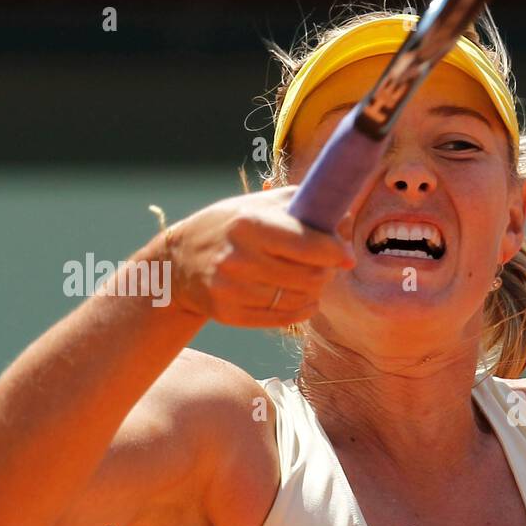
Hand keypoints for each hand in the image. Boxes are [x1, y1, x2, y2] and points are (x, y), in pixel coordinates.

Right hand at [164, 186, 353, 326]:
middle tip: (326, 266)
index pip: (309, 245)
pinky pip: (284, 318)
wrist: (179, 261)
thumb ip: (304, 207)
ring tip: (311, 280)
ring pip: (300, 299)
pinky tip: (305, 300)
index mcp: (249, 225)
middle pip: (310, 276)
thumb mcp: (261, 206)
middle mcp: (239, 258)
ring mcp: (232, 289)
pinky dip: (303, 310)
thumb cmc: (231, 227)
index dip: (336, 252)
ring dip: (315, 291)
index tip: (346, 256)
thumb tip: (346, 218)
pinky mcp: (229, 314)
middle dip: (326, 272)